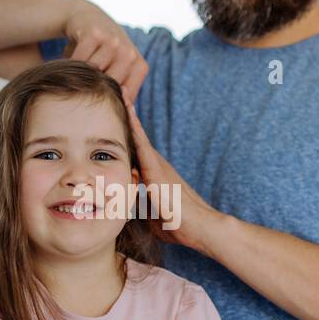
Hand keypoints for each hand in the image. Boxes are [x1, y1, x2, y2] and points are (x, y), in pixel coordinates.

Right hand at [60, 0, 149, 103]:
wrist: (87, 18)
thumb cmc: (101, 52)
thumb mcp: (115, 70)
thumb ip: (120, 94)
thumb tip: (122, 126)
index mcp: (138, 65)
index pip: (124, 97)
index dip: (109, 103)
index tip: (97, 104)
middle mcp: (129, 52)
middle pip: (108, 86)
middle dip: (93, 89)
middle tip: (82, 89)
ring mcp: (113, 41)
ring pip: (92, 73)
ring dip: (80, 75)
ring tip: (77, 71)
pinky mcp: (94, 33)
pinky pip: (79, 60)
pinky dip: (71, 63)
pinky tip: (70, 59)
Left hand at [124, 102, 224, 254]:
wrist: (202, 229)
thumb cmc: (181, 226)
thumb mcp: (153, 216)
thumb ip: (140, 207)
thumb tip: (127, 208)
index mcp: (153, 175)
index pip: (136, 150)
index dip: (127, 133)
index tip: (116, 116)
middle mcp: (156, 165)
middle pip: (137, 136)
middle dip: (128, 115)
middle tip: (118, 90)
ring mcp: (157, 166)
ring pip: (140, 135)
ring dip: (130, 114)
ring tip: (121, 91)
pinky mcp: (157, 172)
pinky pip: (143, 144)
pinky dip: (134, 127)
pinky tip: (128, 110)